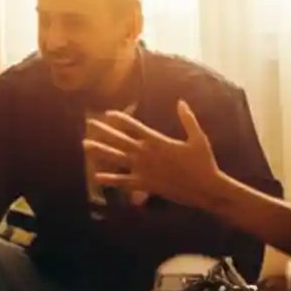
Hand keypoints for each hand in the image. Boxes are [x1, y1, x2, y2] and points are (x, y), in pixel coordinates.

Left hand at [83, 100, 223, 208]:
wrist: (206, 188)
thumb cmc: (203, 162)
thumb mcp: (198, 138)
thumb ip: (188, 119)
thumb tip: (180, 101)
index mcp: (158, 141)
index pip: (134, 126)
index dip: (120, 119)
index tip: (108, 113)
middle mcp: (147, 154)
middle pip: (120, 140)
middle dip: (103, 131)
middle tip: (89, 124)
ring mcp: (144, 170)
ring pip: (117, 159)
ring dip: (100, 151)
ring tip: (85, 145)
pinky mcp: (145, 184)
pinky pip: (124, 181)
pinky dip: (110, 179)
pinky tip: (97, 176)